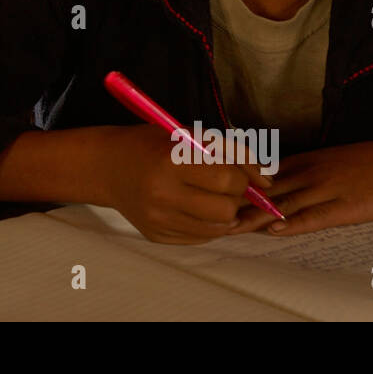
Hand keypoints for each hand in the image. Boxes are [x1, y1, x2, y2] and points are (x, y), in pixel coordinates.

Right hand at [104, 125, 273, 243]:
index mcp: (170, 162)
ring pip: (217, 229)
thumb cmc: (150, 144)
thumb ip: (229, 152)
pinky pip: (200, 238)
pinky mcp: (157, 236)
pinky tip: (193, 207)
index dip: (243, 178)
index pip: (227, 180)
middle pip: (225, 210)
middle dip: (235, 198)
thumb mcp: (187, 135)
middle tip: (226, 186)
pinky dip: (206, 224)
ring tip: (211, 196)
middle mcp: (163, 194)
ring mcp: (158, 219)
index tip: (239, 173)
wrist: (105, 166)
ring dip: (224, 213)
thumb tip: (266, 180)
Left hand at [226, 138, 372, 237]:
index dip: (237, 186)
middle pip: (266, 191)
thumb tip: (278, 179)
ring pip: (283, 204)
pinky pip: (314, 217)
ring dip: (255, 217)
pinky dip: (292, 223)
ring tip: (230, 227)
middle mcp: (310, 173)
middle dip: (237, 204)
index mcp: (306, 161)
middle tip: (210, 214)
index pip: (263, 175)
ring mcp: (326, 190)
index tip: (213, 194)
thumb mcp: (331, 159)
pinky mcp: (344, 207)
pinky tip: (275, 230)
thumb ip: (304, 169)